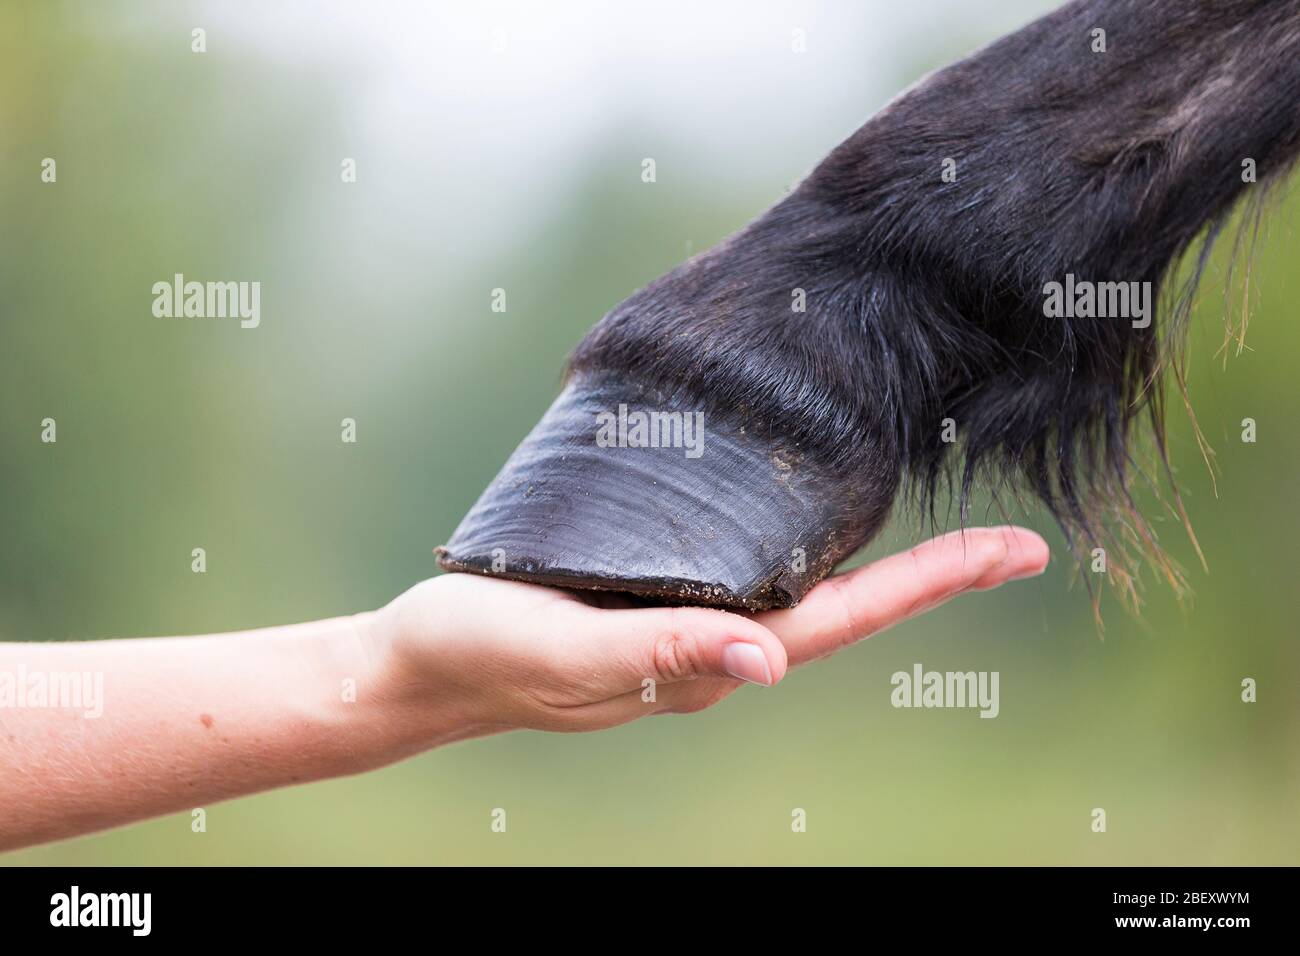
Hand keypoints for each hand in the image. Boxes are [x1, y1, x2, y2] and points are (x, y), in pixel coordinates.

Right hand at [364, 526, 1048, 738]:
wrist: (423, 664)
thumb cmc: (486, 653)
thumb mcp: (570, 651)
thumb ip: (665, 655)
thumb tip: (769, 665)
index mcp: (709, 661)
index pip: (842, 622)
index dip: (930, 586)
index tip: (1013, 553)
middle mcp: (717, 645)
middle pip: (846, 608)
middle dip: (931, 576)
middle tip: (1013, 540)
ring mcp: (690, 623)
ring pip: (804, 589)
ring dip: (879, 559)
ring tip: (942, 518)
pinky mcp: (656, 596)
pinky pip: (749, 569)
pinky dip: (803, 540)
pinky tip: (812, 510)